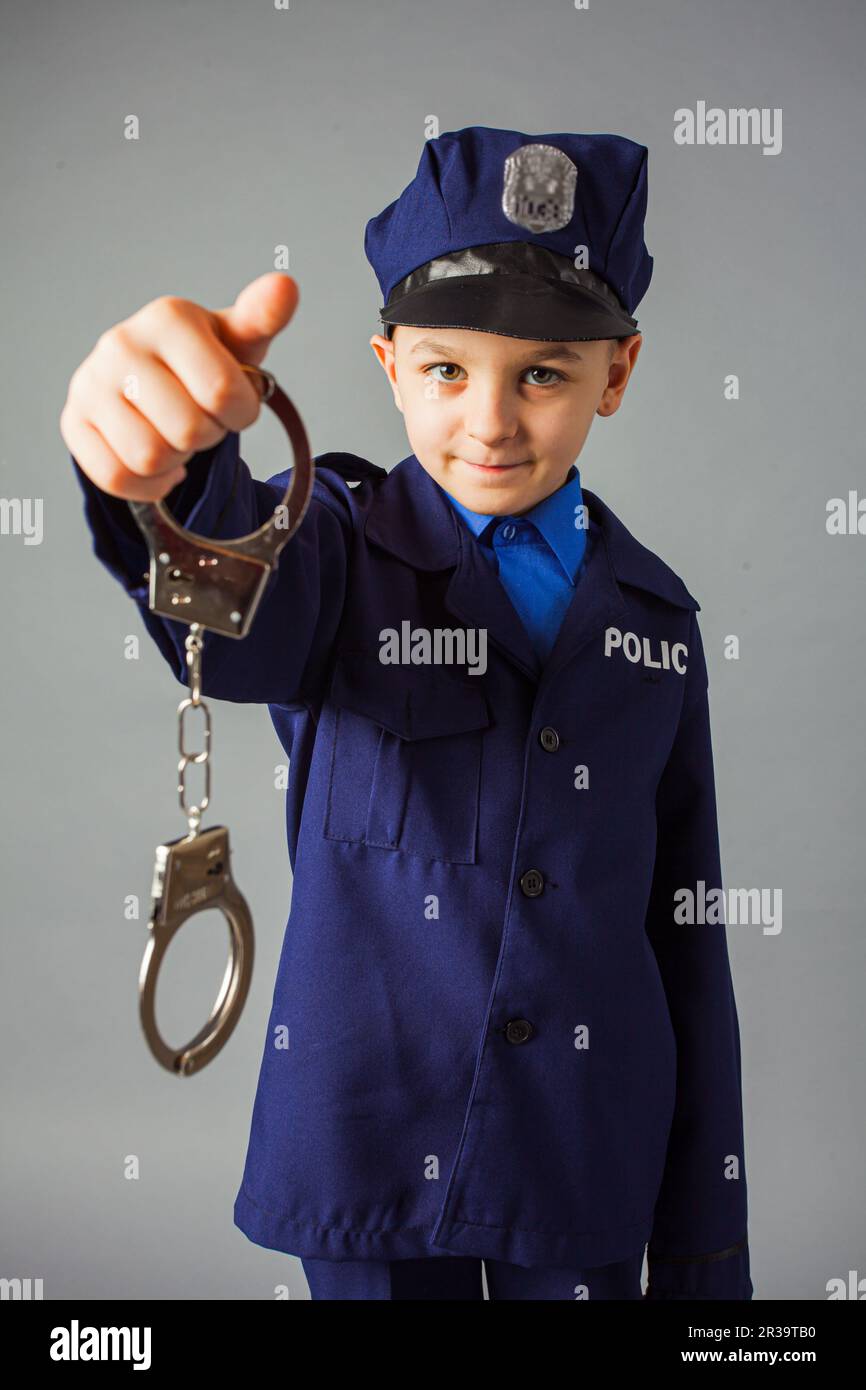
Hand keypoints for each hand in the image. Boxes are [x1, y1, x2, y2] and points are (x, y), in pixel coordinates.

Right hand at [59, 272, 298, 500]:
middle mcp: (121, 343)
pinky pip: (117, 478)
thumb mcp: (239, 340)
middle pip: (188, 431)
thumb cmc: (205, 361)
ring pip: (150, 458)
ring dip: (177, 460)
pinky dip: (149, 485)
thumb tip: (286, 287)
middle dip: (208, 436)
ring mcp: (90, 383)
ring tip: (177, 434)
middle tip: (202, 418)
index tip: (233, 402)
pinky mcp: (73, 422)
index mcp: (169, 317)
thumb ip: (264, 317)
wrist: (152, 377)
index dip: (241, 413)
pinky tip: (160, 464)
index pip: (223, 393)